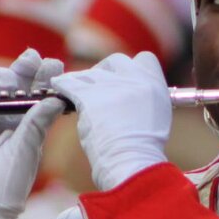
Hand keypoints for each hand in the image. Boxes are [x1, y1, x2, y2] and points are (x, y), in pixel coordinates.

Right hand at [0, 49, 65, 218]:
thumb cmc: (11, 179)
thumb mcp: (30, 147)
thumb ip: (38, 121)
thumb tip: (56, 99)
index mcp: (28, 121)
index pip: (37, 92)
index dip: (45, 78)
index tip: (56, 66)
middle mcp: (6, 115)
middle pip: (16, 82)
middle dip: (26, 68)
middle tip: (36, 59)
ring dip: (4, 75)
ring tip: (15, 77)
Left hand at [50, 52, 170, 191]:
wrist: (132, 160)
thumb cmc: (145, 149)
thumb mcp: (159, 118)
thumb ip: (148, 100)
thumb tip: (136, 98)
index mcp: (155, 83)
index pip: (145, 59)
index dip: (133, 69)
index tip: (126, 81)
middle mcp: (134, 78)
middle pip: (116, 61)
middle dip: (106, 72)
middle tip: (101, 89)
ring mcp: (110, 85)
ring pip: (91, 73)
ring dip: (85, 81)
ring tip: (80, 93)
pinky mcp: (89, 96)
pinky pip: (70, 83)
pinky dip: (63, 85)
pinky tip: (59, 88)